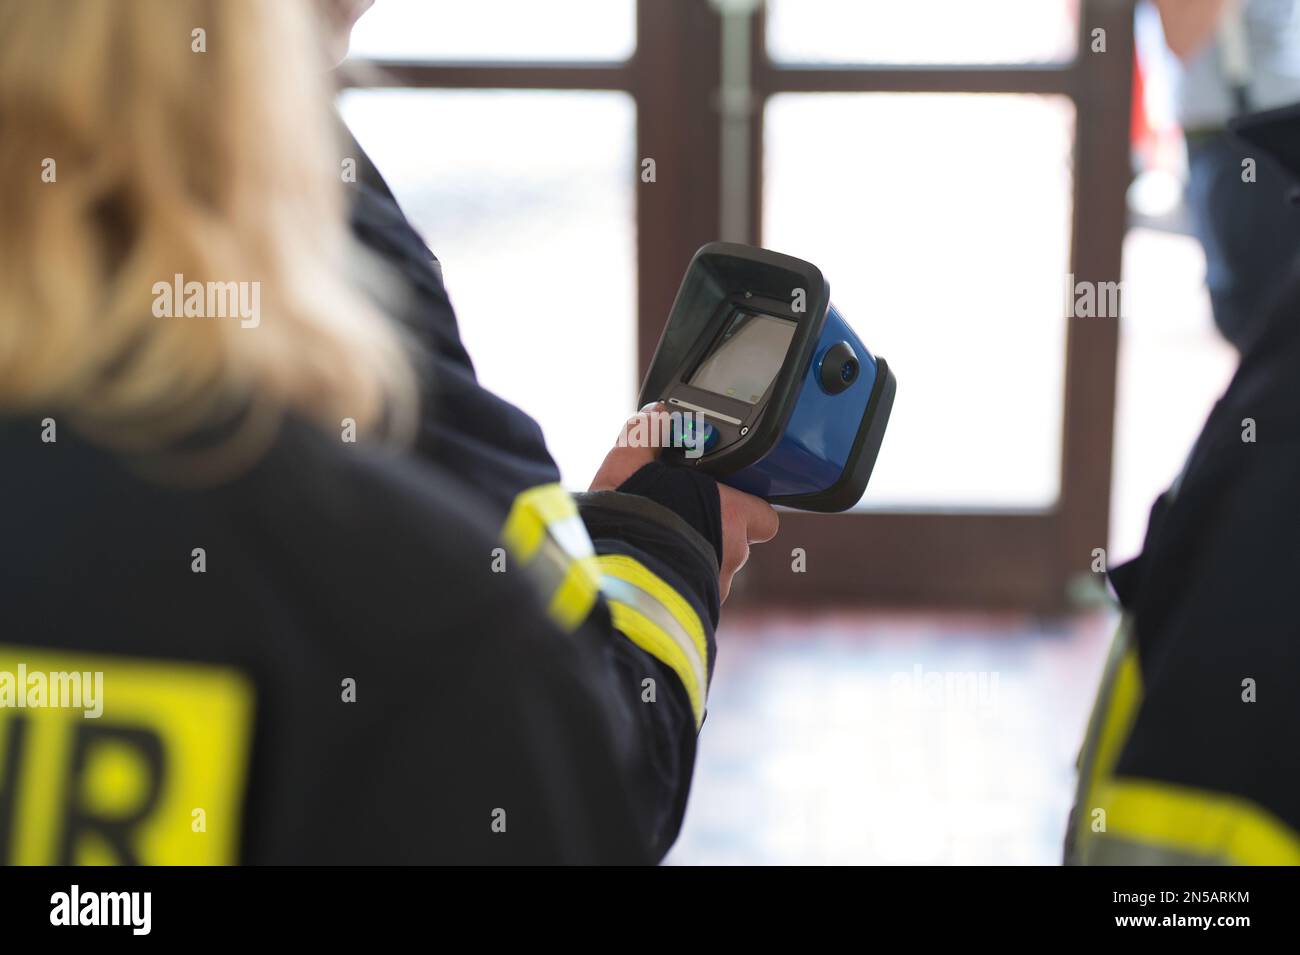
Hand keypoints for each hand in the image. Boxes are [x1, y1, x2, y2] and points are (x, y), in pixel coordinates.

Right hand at [589, 405, 778, 601]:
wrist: (613, 580)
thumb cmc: (631, 518)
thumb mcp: (629, 461)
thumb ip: (649, 433)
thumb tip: (658, 412)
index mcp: (732, 517)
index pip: (763, 515)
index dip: (746, 508)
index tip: (723, 499)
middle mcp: (732, 556)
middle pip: (735, 544)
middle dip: (712, 533)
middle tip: (680, 520)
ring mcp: (715, 589)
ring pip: (714, 571)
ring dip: (695, 559)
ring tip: (661, 548)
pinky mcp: (694, 612)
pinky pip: (694, 594)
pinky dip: (679, 585)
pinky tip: (652, 574)